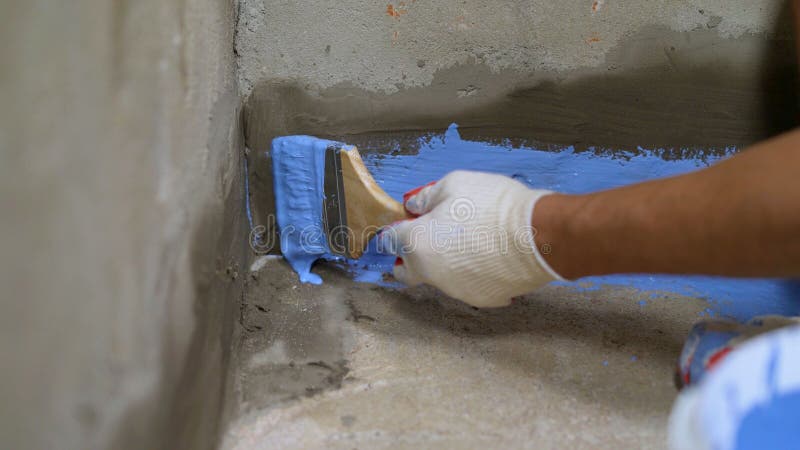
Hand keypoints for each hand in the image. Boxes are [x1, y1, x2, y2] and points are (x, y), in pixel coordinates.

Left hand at [378, 170, 562, 306]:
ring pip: (438, 278)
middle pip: (405, 272)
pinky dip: (470, 273)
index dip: (392, 231)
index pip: (389, 241)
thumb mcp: (454, 184)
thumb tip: (413, 206)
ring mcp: (455, 289)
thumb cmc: (493, 206)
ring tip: (469, 242)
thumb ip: (426, 197)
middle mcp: (430, 272)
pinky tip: (489, 256)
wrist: (537, 236)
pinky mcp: (480, 298)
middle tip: (424, 241)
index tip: (401, 226)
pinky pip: (467, 285)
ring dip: (443, 263)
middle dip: (406, 259)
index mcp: (417, 243)